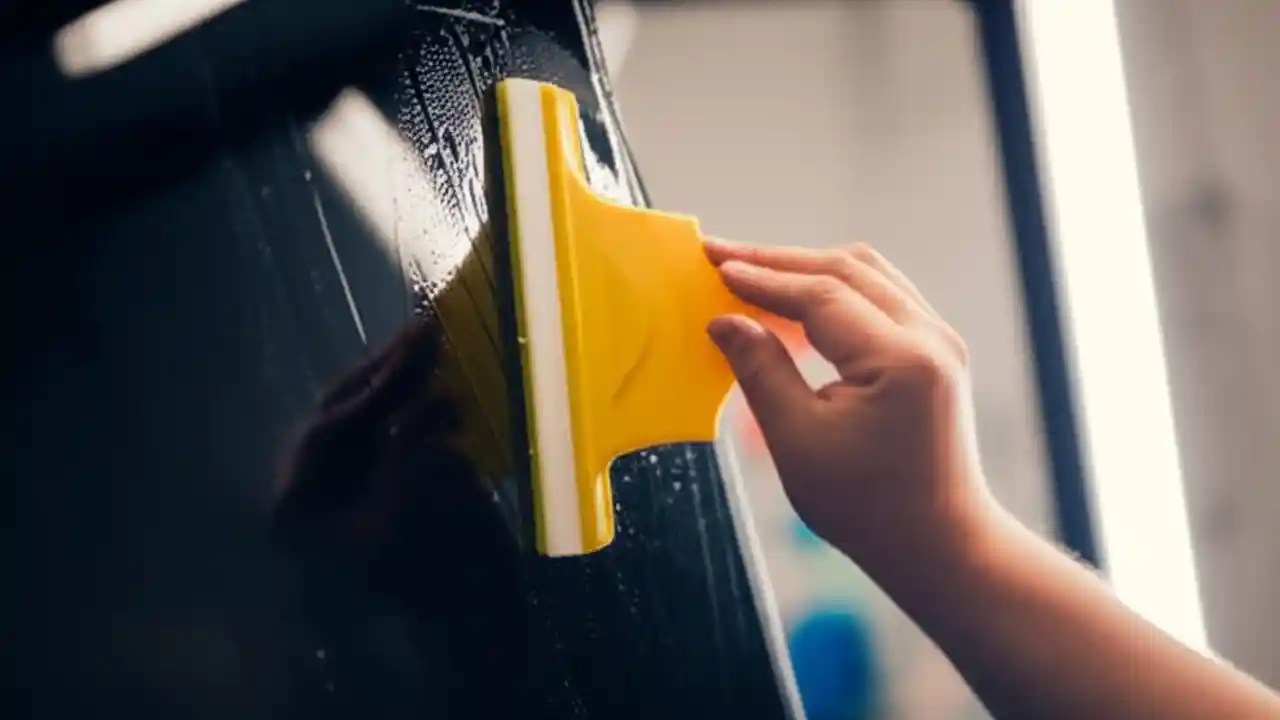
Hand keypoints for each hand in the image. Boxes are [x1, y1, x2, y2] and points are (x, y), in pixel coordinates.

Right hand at [705, 239, 992, 575]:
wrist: (938, 544)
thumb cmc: (865, 506)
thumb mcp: (797, 440)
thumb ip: (760, 369)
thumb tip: (724, 319)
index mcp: (900, 360)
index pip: (822, 295)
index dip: (763, 278)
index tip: (714, 266)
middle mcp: (930, 337)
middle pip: (847, 269)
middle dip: (779, 261)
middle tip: (721, 255)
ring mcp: (939, 340)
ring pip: (867, 274)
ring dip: (806, 269)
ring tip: (750, 272)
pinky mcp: (936, 351)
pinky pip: (880, 296)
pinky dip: (832, 290)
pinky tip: (791, 302)